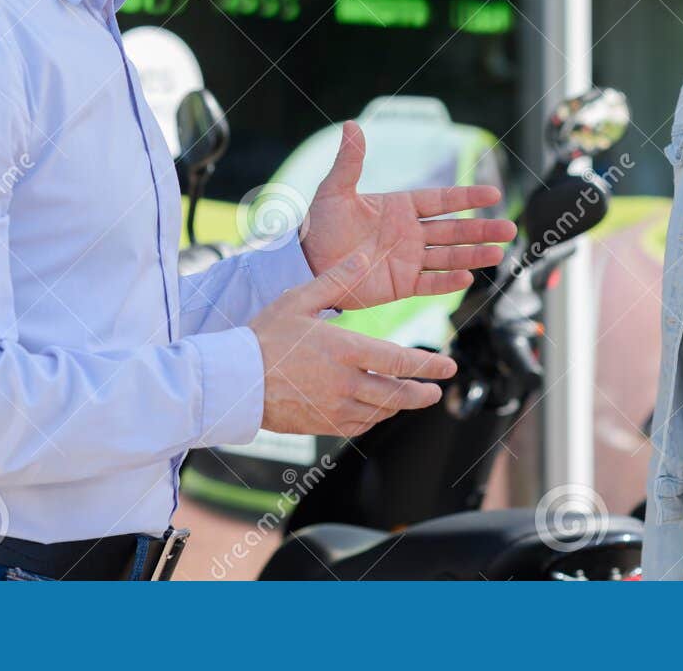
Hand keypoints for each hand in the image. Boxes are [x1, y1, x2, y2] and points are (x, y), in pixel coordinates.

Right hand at [248, 252, 457, 435]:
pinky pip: (358, 425)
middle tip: (437, 391)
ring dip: (399, 405)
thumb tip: (365, 257)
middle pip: (396, 393)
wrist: (234, 380)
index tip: (448, 367)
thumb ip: (336, 280)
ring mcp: (333, 407)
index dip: (428, 365)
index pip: (399, 361)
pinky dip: (374, 418)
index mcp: (344, 350)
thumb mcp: (300, 299)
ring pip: (379, 412)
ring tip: (411, 398)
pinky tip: (377, 411)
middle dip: (422, 393)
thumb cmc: (264, 336)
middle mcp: (344, 383)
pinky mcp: (321, 424)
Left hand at [299, 121, 516, 309]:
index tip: (493, 194)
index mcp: (400, 208)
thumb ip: (349, 162)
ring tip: (498, 254)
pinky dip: (447, 282)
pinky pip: (429, 283)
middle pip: (454, 230)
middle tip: (510, 229)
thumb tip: (350, 125)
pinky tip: (467, 278)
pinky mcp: (401, 284)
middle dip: (482, 230)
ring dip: (473, 255)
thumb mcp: (334, 191)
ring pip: (448, 257)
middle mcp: (410, 233)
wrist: (306, 264)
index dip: (467, 198)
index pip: (441, 201)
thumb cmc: (319, 225)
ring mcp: (408, 259)